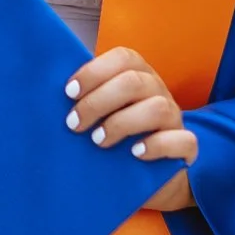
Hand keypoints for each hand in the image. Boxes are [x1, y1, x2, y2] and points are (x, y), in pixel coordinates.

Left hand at [65, 46, 195, 210]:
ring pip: (158, 108)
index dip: (94, 72)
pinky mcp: (187, 146)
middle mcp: (159, 91)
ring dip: (122, 123)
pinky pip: (182, 140)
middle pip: (135, 82)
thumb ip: (85, 100)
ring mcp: (175, 118)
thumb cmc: (117, 138)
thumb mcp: (101, 116)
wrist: (151, 177)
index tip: (68, 93)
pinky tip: (135, 154)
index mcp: (138, 75)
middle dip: (99, 102)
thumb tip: (47, 96)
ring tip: (98, 141)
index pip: (123, 58)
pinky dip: (156, 145)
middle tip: (74, 125)